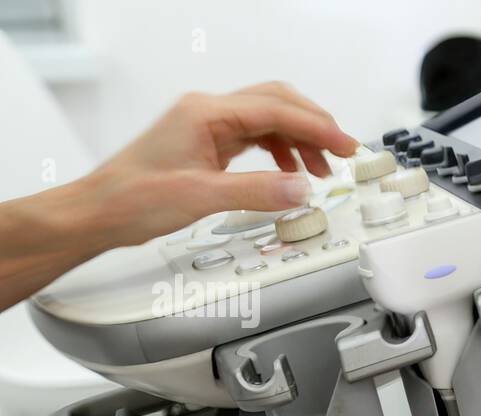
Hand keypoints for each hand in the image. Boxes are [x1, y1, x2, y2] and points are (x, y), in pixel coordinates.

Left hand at [84, 82, 357, 249]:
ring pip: (269, 120)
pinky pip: (256, 138)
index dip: (317, 127)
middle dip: (315, 125)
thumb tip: (300, 188)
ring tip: (322, 167)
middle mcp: (208, 112)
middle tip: (344, 150)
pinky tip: (291, 171)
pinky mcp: (208, 144)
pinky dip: (281, 151)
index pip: (276, 110)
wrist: (101, 211)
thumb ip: (257, 192)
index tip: (345, 145)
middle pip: (277, 103)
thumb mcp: (201, 198)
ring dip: (301, 140)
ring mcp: (207, 127)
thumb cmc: (133, 198)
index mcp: (205, 113)